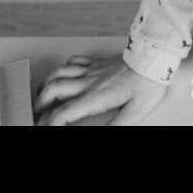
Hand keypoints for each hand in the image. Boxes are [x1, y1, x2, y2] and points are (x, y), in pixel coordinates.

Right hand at [33, 53, 168, 125]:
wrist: (154, 58)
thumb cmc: (147, 84)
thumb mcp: (134, 113)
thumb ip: (115, 127)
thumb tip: (102, 134)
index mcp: (95, 97)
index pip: (63, 113)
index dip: (49, 124)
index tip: (45, 128)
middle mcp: (88, 81)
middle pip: (52, 90)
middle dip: (39, 105)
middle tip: (38, 115)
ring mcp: (91, 69)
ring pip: (58, 73)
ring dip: (45, 85)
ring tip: (41, 96)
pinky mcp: (97, 61)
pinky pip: (73, 61)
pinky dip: (62, 68)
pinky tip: (63, 74)